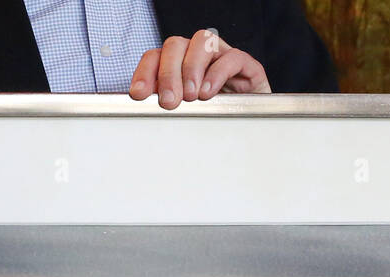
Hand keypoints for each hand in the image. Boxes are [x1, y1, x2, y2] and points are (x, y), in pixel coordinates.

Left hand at [129, 30, 270, 109]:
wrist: (250, 122)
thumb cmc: (214, 118)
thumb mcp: (184, 113)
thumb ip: (166, 105)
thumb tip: (143, 109)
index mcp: (177, 64)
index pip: (155, 56)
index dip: (145, 72)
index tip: (139, 94)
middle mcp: (196, 55)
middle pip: (175, 45)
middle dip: (168, 74)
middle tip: (169, 101)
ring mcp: (221, 56)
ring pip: (202, 41)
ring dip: (192, 68)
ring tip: (191, 96)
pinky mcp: (245, 65)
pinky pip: (231, 57)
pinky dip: (217, 73)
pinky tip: (208, 92)